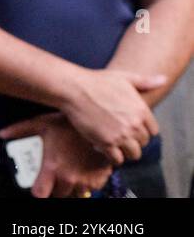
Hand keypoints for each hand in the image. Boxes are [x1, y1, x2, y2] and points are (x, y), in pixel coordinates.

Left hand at [0, 113, 115, 197]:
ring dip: (71, 187)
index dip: (37, 191)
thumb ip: (19, 130)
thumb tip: (1, 134)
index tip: (38, 186)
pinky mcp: (99, 180)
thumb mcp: (41, 124)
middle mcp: (69, 178)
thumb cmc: (68, 123)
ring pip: (75, 194)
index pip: (40, 194)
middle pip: (58, 196)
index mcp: (52, 167)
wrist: (99, 123)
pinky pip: (90, 189)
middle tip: (55, 176)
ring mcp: (85, 181)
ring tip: (69, 172)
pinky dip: (86, 183)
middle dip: (55, 188)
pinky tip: (83, 169)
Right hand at [42, 69, 165, 164]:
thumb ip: (145, 82)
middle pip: (143, 143)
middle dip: (133, 140)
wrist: (73, 88)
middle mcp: (134, 124)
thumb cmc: (96, 81)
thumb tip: (163, 80)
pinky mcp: (106, 142)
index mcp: (141, 110)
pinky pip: (117, 159)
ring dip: (125, 151)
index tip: (131, 128)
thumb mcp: (123, 77)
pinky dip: (113, 157)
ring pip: (133, 154)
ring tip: (114, 144)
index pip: (153, 131)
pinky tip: (104, 148)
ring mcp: (121, 135)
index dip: (143, 130)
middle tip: (120, 135)